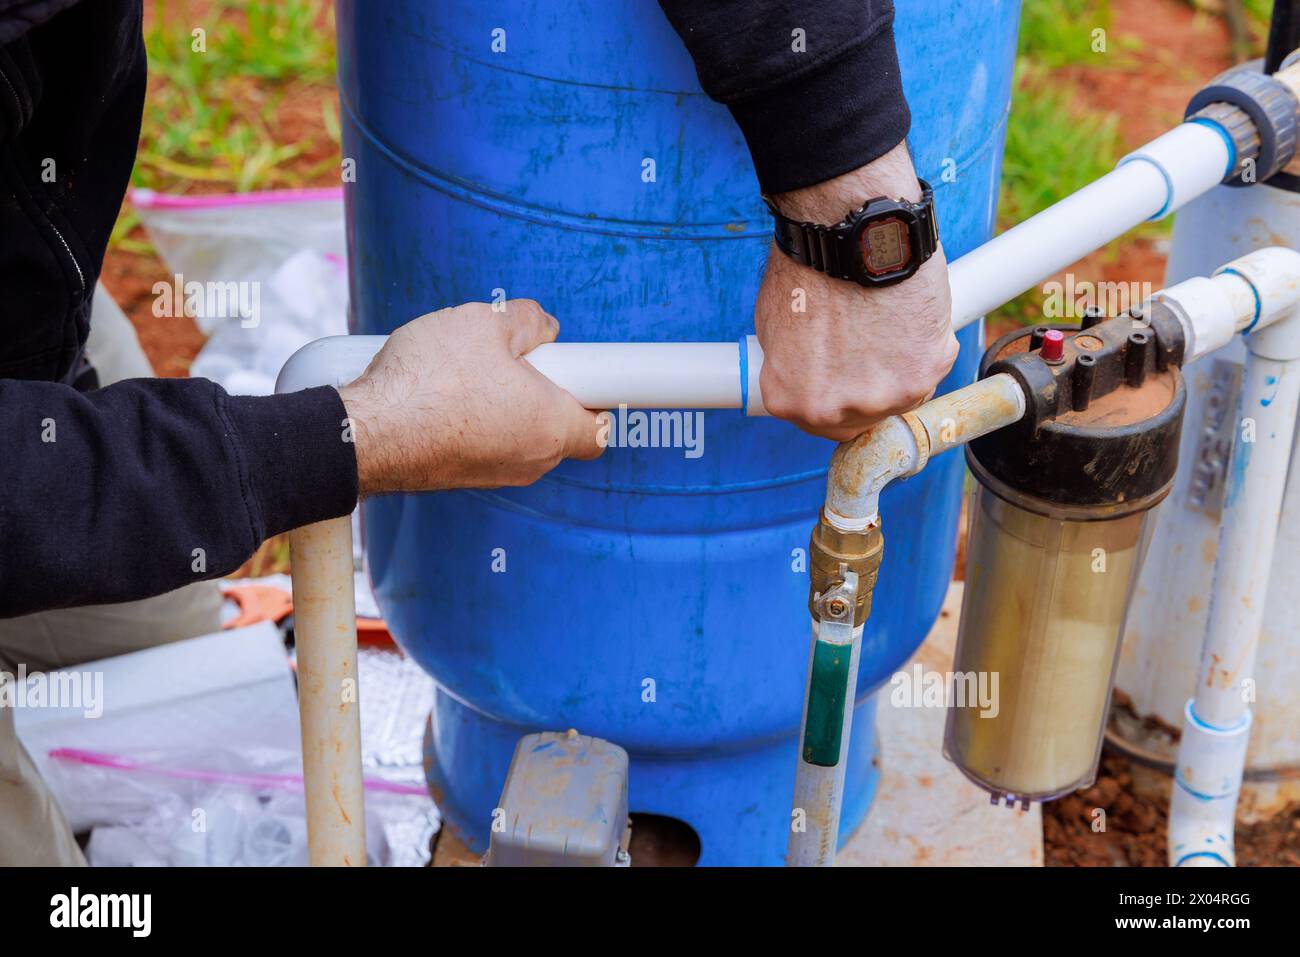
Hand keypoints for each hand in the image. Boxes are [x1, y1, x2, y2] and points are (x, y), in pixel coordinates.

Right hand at [338, 300, 603, 494]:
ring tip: (468, 370)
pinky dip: (474, 420)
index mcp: (550, 427)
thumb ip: (528, 321)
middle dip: (544, 391)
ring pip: (518, 434)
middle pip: (557, 427)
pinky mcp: (459, 477)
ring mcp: (493, 473)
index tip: (585, 374)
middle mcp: (529, 460)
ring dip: (505, 404)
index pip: (600, 428)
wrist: (361, 433)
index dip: (597, 397)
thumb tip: (542, 327)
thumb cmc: (425, 383)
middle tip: (513, 357)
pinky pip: (483, 443)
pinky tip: (443, 392)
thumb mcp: (485, 322)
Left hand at [755, 142, 957, 441]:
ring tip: (887, 325)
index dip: (832, 396)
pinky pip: (930, 367)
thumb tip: (806, 375)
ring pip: (901, 396)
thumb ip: (793, 367)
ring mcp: (885, 396)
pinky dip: (925, 346)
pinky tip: (909, 315)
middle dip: (863, 389)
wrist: (852, 231)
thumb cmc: (809, 267)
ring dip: (897, 369)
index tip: (840, 380)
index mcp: (794, 402)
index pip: (819, 424)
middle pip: (861, 418)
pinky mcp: (927, 370)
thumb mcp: (776, 328)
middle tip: (867, 350)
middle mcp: (837, 410)